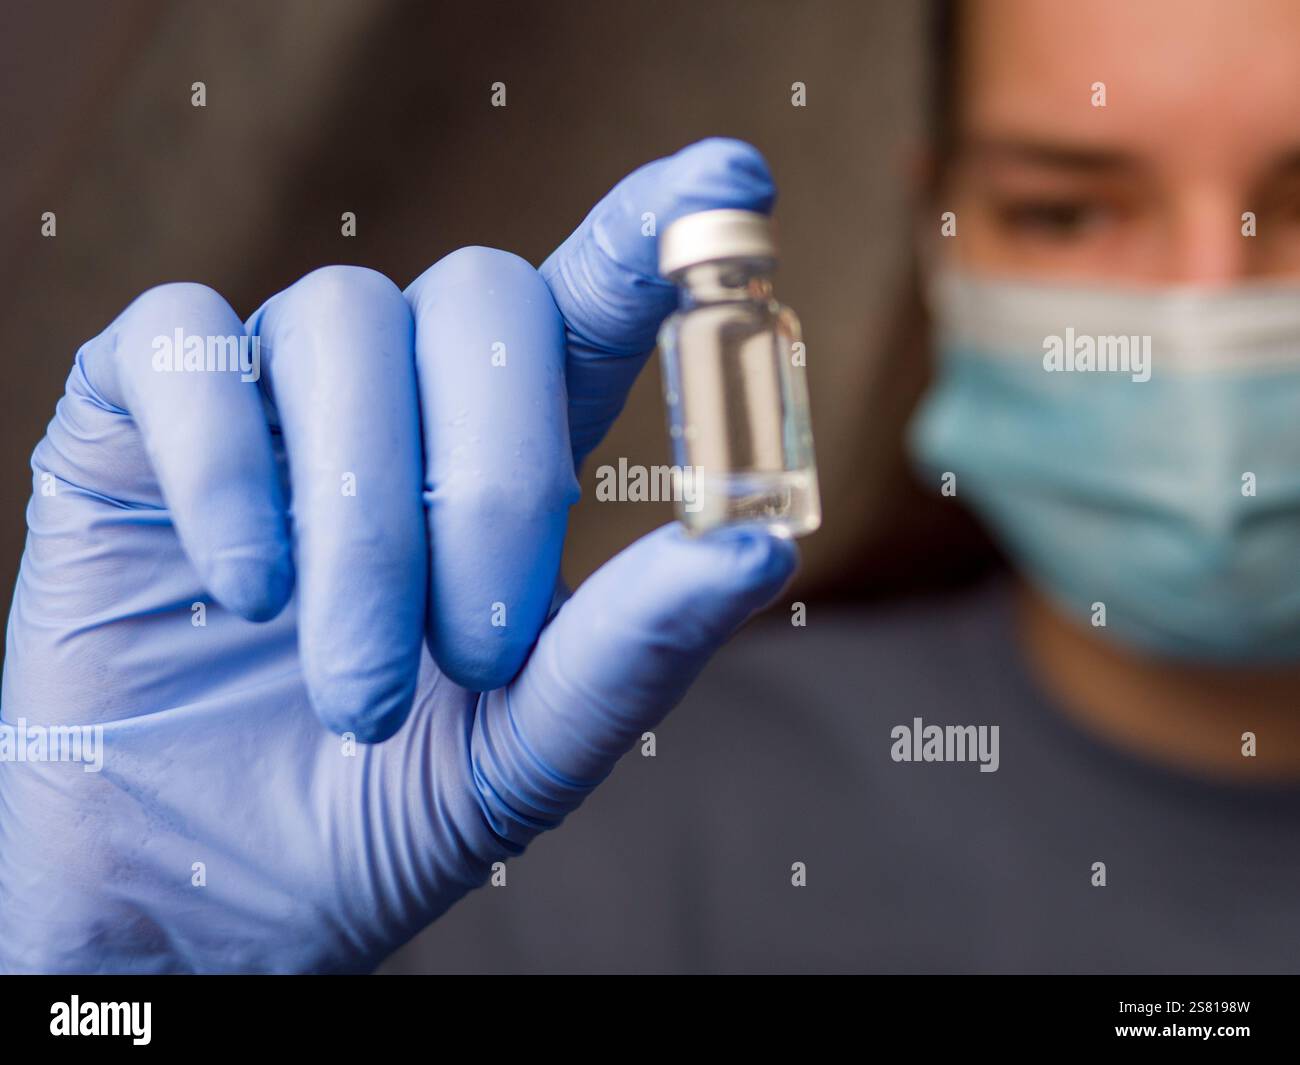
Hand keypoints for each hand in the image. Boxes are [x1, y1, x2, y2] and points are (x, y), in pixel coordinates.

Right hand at [0, 138, 796, 971]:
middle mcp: (397, 391)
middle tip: (476, 652)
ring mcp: (268, 390)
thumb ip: (631, 653)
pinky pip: (186, 348)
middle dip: (495, 481)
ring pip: (342, 327)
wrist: (196, 886)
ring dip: (364, 523)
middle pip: (482, 300)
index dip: (655, 230)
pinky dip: (229, 463)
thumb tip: (757, 546)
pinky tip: (244, 590)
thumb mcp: (522, 750)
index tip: (735, 180)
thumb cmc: (369, 809)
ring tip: (354, 686)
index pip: (589, 298)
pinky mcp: (136, 411)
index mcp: (503, 453)